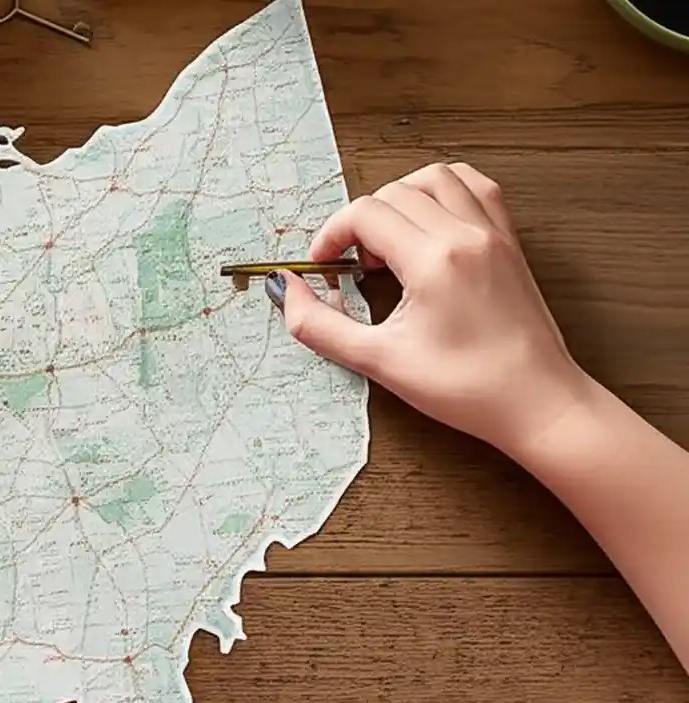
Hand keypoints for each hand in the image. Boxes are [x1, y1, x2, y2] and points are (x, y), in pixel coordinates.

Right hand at [268, 163, 591, 454]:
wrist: (537, 403)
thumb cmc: (466, 388)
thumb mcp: (379, 362)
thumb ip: (320, 325)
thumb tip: (287, 291)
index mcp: (434, 260)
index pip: (366, 214)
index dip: (331, 235)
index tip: (324, 268)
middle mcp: (466, 234)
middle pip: (394, 192)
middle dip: (360, 222)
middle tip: (353, 266)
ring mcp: (493, 233)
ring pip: (435, 177)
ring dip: (400, 197)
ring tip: (390, 240)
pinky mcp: (509, 242)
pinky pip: (475, 187)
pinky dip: (444, 191)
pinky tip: (429, 223)